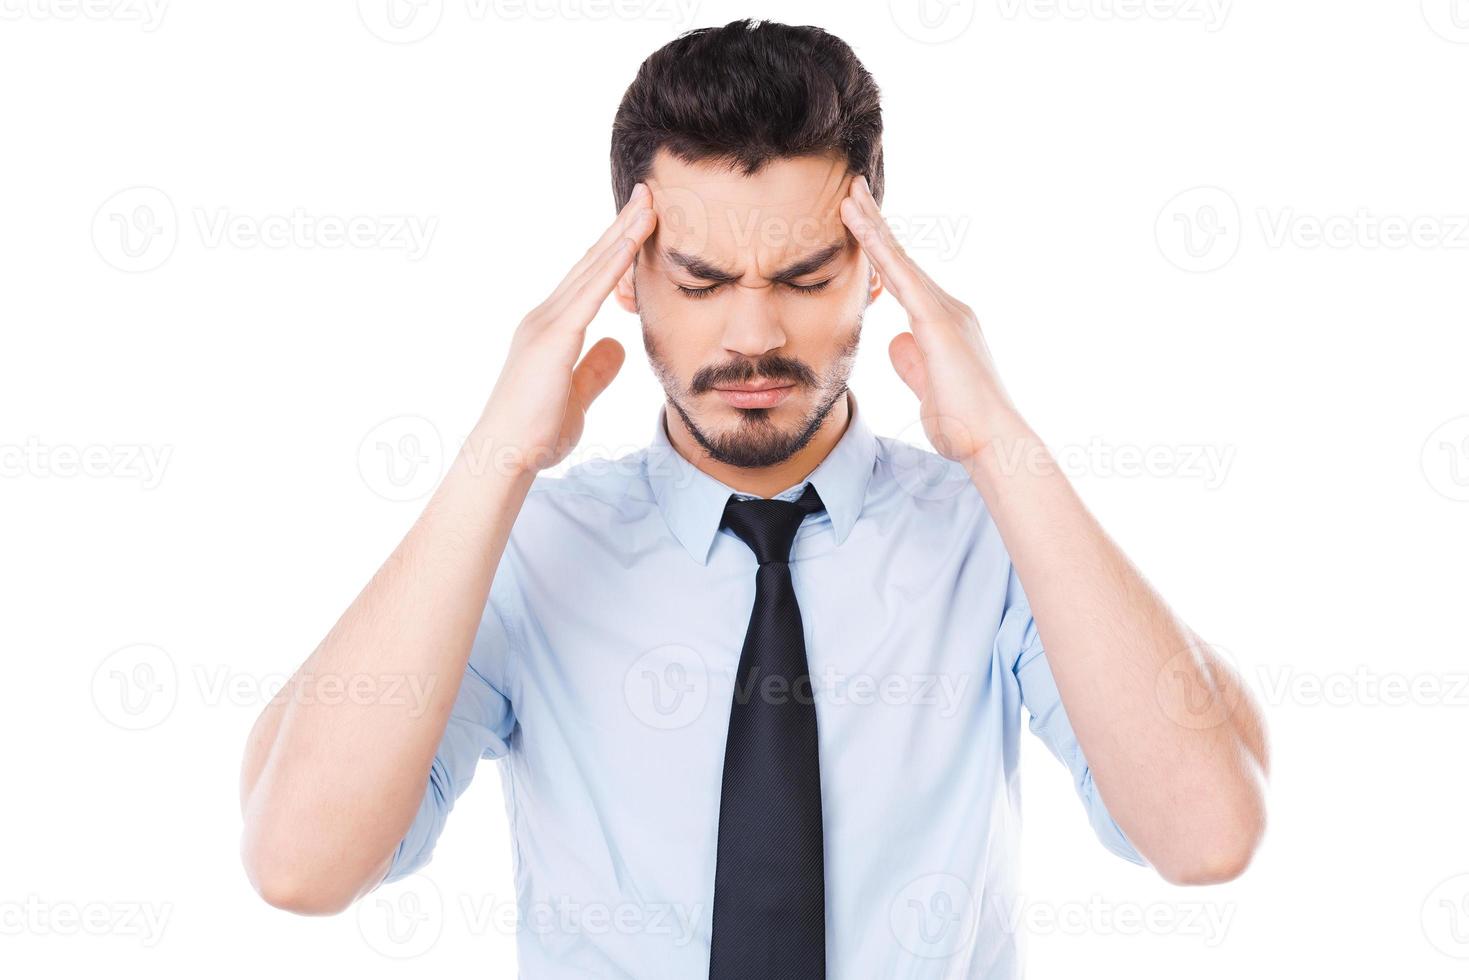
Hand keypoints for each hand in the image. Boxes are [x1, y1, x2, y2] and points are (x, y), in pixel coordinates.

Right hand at [479, 184, 656, 474]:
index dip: (616, 249)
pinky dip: (613, 265)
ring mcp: (546, 324)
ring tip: (649, 203)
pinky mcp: (553, 339)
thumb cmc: (534, 433)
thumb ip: (595, 369)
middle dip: (622, 226)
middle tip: (649, 194)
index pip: (590, 280)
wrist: (505, 455)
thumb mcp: (577, 396)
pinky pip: (589, 294)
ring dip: (623, 233)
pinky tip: (633, 241)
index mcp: (552, 329)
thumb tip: (617, 346)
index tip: (641, 222)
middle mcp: (546, 316)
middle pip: (591, 262)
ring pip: (592, 268)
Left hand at [839, 175, 1025, 465]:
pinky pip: (900, 275)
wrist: (994, 442)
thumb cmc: (965, 426)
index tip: (859, 227)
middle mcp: (948, 310)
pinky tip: (858, 223)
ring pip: (900, 260)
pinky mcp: (937, 320)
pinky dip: (877, 247)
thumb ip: (913, 363)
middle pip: (902, 261)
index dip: (880, 254)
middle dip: (876, 226)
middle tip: (851, 191)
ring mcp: (945, 312)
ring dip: (872, 226)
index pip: (904, 282)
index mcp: (944, 326)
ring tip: (848, 194)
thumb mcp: (928, 389)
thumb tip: (897, 341)